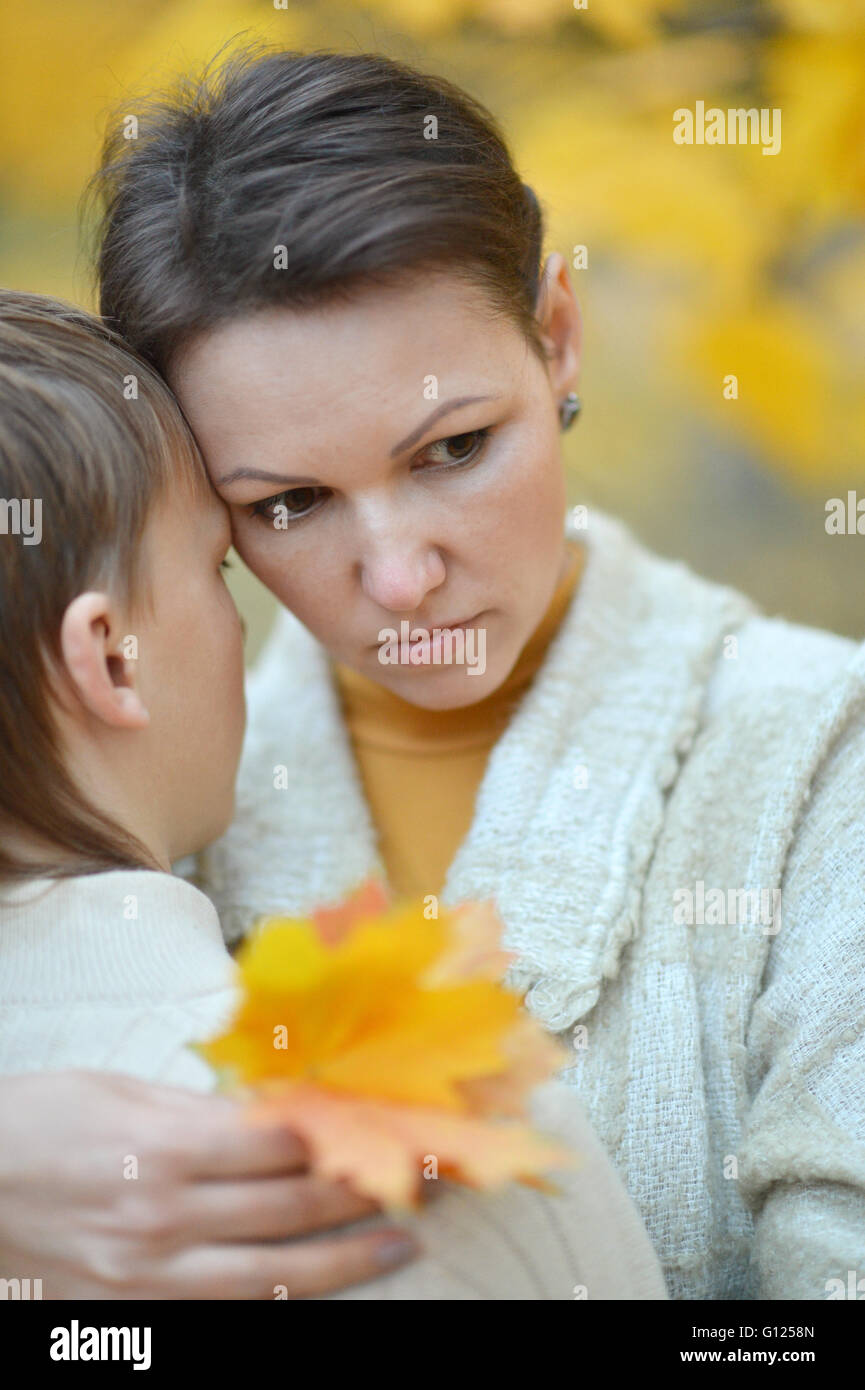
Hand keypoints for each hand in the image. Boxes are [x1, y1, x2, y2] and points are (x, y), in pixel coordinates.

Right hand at [0, 1070, 418, 1298]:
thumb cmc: (32, 1125)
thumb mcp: (116, 1091)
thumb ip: (200, 1108)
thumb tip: (276, 1109)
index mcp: (162, 1149)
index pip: (281, 1146)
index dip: (343, 1135)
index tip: (389, 1124)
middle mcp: (164, 1221)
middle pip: (289, 1209)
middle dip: (363, 1193)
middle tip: (422, 1180)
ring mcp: (149, 1280)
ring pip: (270, 1277)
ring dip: (344, 1259)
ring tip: (400, 1244)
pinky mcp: (134, 1316)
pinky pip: (223, 1311)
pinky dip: (279, 1299)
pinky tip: (319, 1284)